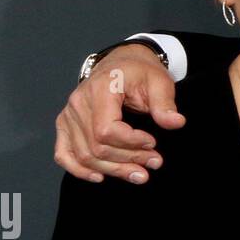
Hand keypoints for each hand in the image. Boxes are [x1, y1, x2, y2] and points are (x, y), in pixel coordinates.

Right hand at [54, 44, 184, 183]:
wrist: (122, 63)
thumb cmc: (139, 72)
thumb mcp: (159, 81)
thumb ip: (165, 103)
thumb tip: (176, 122)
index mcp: (100, 89)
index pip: (107, 129)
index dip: (131, 143)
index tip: (153, 143)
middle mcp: (78, 103)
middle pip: (96, 146)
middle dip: (127, 160)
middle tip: (153, 162)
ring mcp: (68, 115)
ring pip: (84, 155)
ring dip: (112, 170)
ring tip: (138, 174)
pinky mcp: (66, 125)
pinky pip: (63, 153)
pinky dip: (78, 169)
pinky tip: (100, 176)